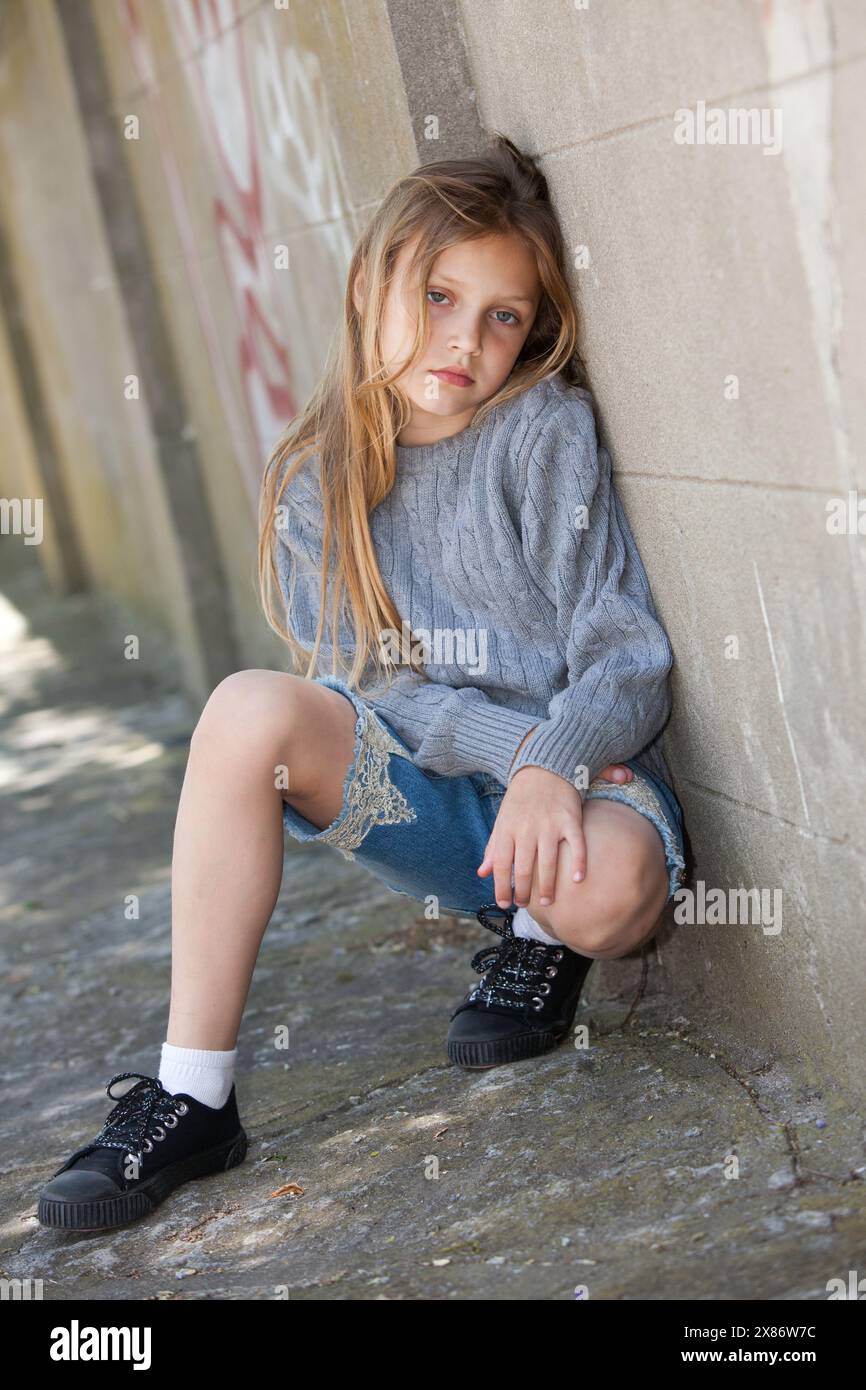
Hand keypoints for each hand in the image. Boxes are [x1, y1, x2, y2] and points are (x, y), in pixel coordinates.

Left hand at [476, 733, 635, 908]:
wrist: (544, 766)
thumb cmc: (521, 799)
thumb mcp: (502, 820)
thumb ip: (492, 847)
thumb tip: (481, 873)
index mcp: (507, 829)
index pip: (500, 864)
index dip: (501, 887)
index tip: (504, 904)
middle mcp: (526, 828)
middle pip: (523, 868)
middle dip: (523, 892)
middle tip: (526, 905)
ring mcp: (549, 824)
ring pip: (548, 862)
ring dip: (547, 886)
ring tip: (548, 901)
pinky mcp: (570, 819)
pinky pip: (576, 845)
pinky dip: (578, 863)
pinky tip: (577, 880)